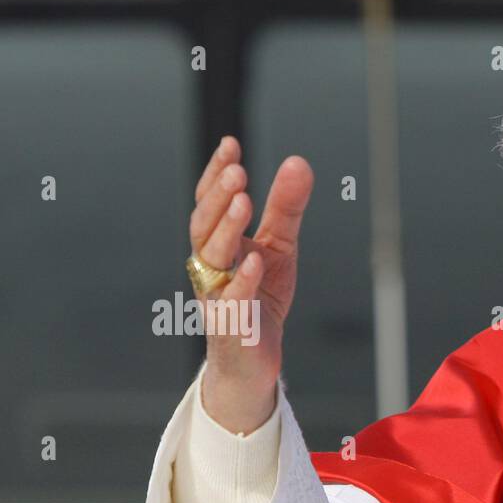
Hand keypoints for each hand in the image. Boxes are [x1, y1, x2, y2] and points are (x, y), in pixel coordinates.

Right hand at [188, 136, 313, 432]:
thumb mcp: (279, 247)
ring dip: (226, 229)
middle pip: (204, 226)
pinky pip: (233, 301)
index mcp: (216, 244)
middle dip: (218, 197)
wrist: (255, 358)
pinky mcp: (232, 326)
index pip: (209, 203)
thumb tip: (299, 162)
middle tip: (237, 171)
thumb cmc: (261, 297)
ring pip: (212, 259)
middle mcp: (209, 266)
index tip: (231, 144)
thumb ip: (285, 208)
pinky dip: (242, 279)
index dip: (215, 174)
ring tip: (243, 202)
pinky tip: (256, 259)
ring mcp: (217, 296)